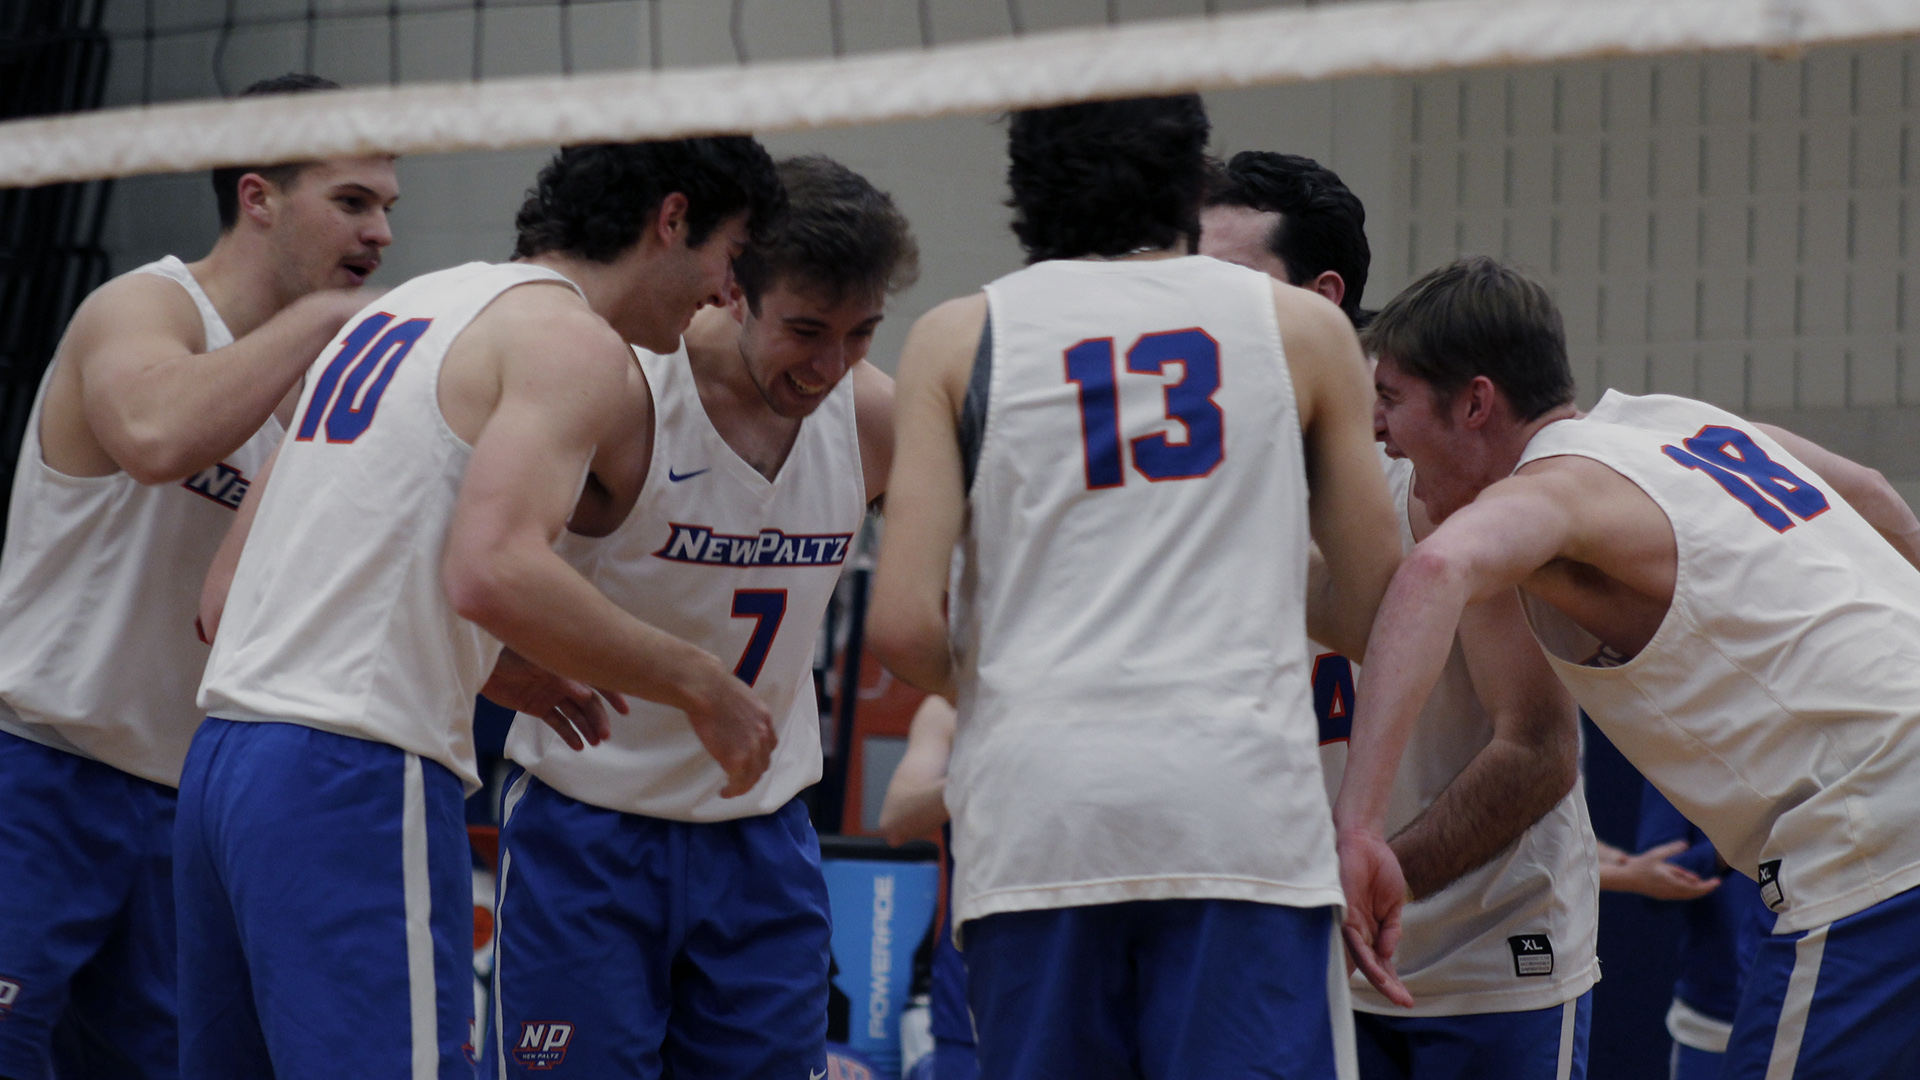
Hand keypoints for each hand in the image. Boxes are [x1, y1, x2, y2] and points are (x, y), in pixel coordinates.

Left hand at [481, 649, 625, 750]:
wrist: (480, 667)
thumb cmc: (507, 657)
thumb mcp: (535, 664)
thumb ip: (562, 679)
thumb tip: (588, 694)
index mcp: (567, 665)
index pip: (596, 679)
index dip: (613, 694)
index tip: (625, 711)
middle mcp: (564, 680)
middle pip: (588, 702)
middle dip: (598, 718)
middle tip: (605, 735)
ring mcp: (552, 694)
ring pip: (575, 714)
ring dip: (586, 728)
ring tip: (594, 743)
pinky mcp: (538, 707)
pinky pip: (557, 722)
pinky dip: (568, 734)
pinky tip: (578, 746)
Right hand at [683, 659, 776, 797]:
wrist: (707, 690)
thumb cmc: (716, 687)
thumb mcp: (742, 698)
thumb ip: (744, 713)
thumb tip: (734, 718)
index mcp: (765, 719)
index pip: (770, 745)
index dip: (760, 755)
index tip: (749, 760)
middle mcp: (763, 735)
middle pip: (763, 763)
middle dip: (752, 773)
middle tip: (739, 778)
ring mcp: (751, 749)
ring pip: (752, 777)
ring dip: (743, 786)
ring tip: (731, 790)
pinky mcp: (736, 760)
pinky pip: (738, 783)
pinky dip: (732, 790)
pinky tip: (724, 792)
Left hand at [1338, 830, 1414, 1007]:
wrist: (1366, 841)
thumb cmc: (1378, 869)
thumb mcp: (1393, 905)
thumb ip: (1392, 930)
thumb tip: (1388, 953)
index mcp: (1369, 929)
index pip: (1379, 962)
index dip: (1392, 980)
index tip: (1406, 999)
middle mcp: (1356, 930)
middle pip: (1370, 965)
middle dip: (1386, 985)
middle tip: (1403, 1002)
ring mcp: (1348, 922)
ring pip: (1361, 958)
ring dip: (1378, 977)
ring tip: (1394, 993)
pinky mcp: (1342, 912)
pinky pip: (1353, 940)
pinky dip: (1366, 955)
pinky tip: (1378, 969)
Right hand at [1599, 839, 1720, 899]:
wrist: (1626, 879)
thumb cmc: (1641, 865)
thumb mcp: (1657, 854)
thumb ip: (1672, 849)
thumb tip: (1686, 844)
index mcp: (1672, 883)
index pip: (1695, 888)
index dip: (1708, 886)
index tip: (1718, 881)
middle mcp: (1671, 892)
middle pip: (1694, 894)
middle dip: (1706, 888)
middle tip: (1716, 882)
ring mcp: (1667, 895)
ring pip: (1687, 896)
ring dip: (1697, 890)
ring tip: (1706, 883)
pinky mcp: (1663, 895)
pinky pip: (1681, 895)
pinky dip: (1689, 891)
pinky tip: (1690, 884)